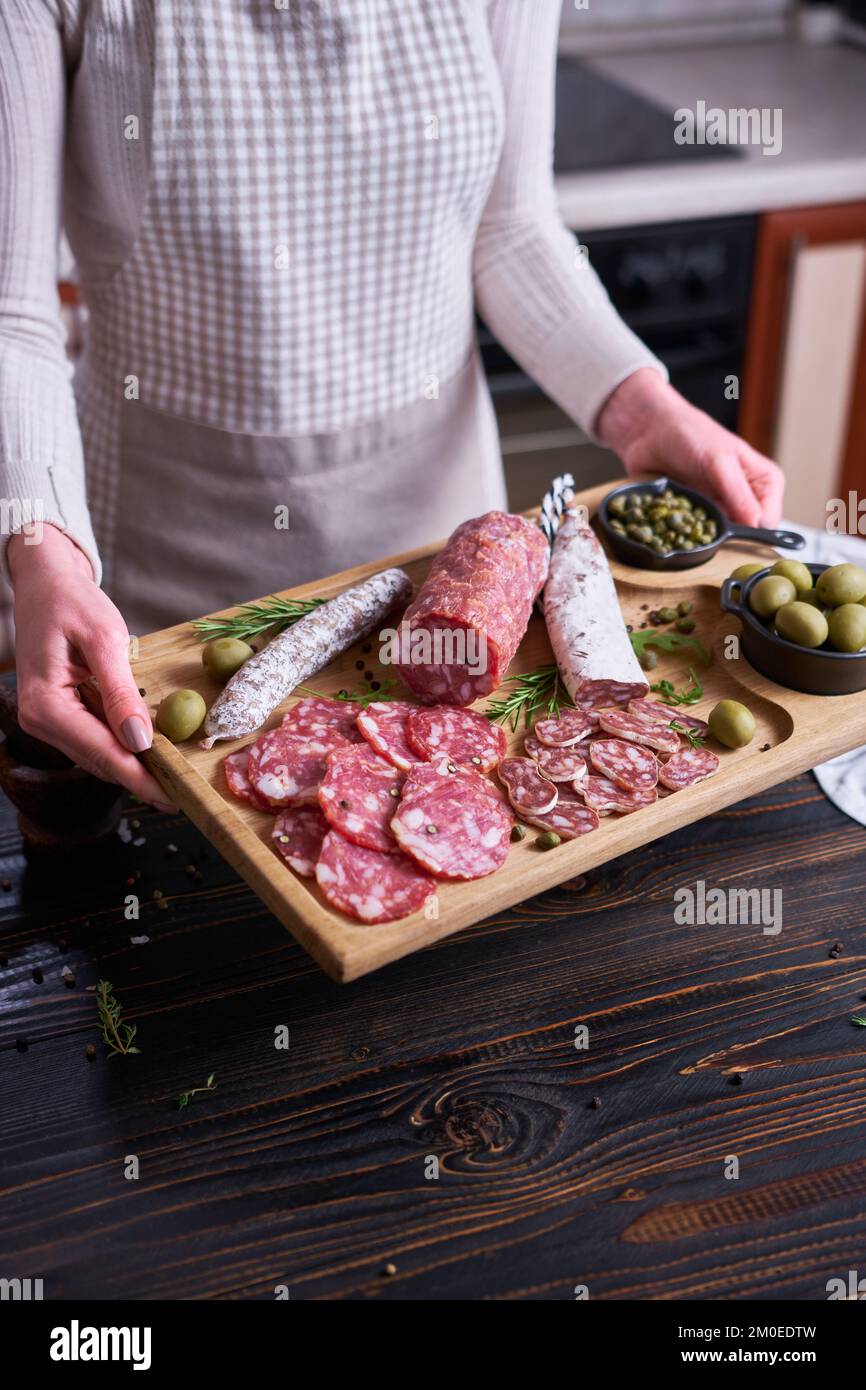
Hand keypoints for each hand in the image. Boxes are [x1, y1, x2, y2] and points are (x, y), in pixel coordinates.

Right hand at [9, 525, 174, 808]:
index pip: (102, 753)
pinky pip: (92, 738)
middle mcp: (39, 720)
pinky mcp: (57, 714)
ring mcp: (46, 720)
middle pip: (99, 761)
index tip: (173, 798)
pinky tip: (149, 750)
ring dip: (132, 765)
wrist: (45, 583)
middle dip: (140, 778)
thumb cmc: (73, 603)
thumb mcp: (104, 639)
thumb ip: (121, 692)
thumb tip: (140, 740)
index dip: (140, 779)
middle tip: (182, 795)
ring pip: (96, 755)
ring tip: (172, 778)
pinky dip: (121, 746)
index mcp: (46, 705)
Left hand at [596, 368, 784, 527]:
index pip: (768, 521)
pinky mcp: (698, 514)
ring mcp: (721, 508)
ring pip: (720, 538)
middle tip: (704, 526)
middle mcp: (747, 499)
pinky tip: (675, 523)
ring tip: (687, 520)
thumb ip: (738, 494)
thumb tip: (756, 525)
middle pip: (745, 534)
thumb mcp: (719, 461)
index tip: (728, 529)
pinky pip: (697, 536)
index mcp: (765, 482)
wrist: (651, 430)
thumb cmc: (691, 435)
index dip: (750, 531)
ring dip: (704, 536)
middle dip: (726, 536)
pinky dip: (687, 534)